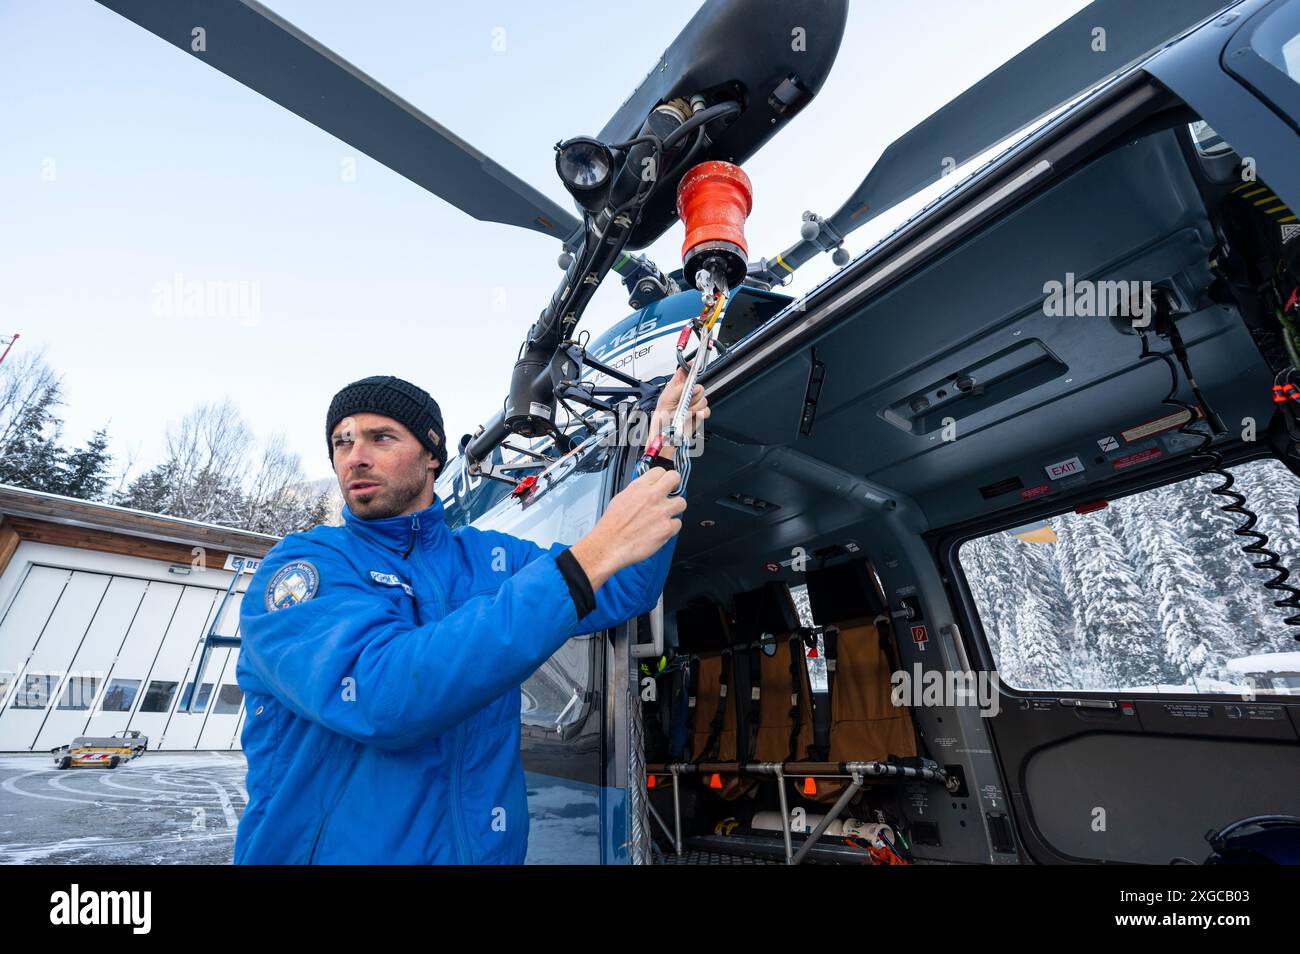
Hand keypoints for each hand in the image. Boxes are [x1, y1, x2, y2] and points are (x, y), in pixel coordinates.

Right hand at [568, 468, 686, 589]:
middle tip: (671, 491)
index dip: (662, 477)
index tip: (662, 482)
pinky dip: (671, 527)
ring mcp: (661, 512)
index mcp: (639, 487)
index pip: (660, 470)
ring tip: (666, 514)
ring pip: (681, 502)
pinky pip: (678, 524)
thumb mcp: (620, 498)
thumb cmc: (611, 526)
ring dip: (675, 508)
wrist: (609, 545)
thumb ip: (637, 491)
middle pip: (675, 478)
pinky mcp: (666, 528)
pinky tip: (661, 529)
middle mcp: (652, 497)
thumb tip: (646, 490)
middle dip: (674, 484)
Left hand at [649, 366, 710, 455]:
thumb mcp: (665, 400)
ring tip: (684, 412)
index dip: (691, 366)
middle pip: (699, 386)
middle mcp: (686, 395)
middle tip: (685, 400)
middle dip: (694, 394)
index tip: (696, 363)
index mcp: (676, 387)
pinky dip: (700, 414)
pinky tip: (691, 416)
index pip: (685, 371)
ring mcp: (693, 404)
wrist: (666, 436)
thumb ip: (678, 389)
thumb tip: (692, 386)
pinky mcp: (699, 415)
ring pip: (704, 399)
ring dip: (694, 406)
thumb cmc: (661, 420)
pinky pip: (706, 410)